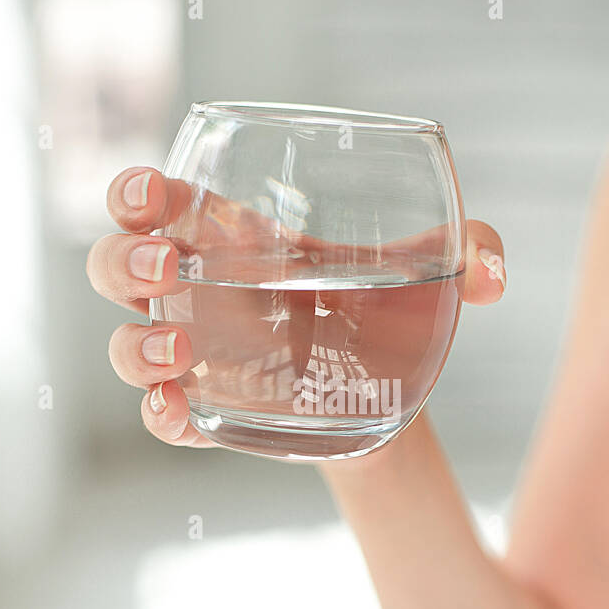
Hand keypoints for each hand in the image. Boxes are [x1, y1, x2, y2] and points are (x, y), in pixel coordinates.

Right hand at [86, 166, 506, 447]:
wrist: (395, 388)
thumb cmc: (390, 307)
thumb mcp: (428, 271)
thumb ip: (467, 251)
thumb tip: (492, 275)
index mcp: (234, 235)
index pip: (158, 201)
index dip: (135, 192)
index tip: (151, 193)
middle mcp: (199, 291)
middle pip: (116, 265)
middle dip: (124, 263)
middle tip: (166, 271)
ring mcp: (197, 354)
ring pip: (125, 346)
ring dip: (134, 347)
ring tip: (178, 353)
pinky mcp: (213, 411)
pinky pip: (163, 416)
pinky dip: (162, 416)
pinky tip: (181, 411)